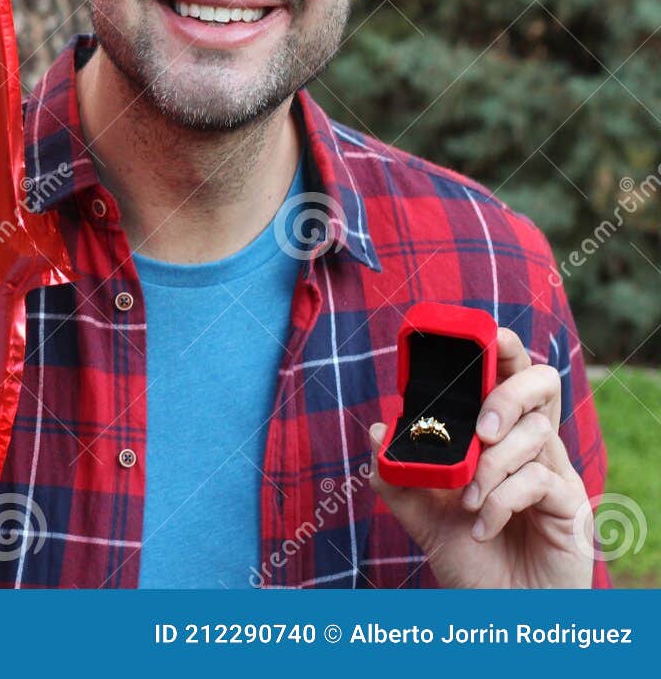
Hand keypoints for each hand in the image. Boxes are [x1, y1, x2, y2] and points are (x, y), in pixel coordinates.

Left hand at [368, 326, 595, 587]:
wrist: (497, 612)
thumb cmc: (467, 556)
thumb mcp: (419, 513)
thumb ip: (397, 473)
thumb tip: (377, 430)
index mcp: (499, 436)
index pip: (509, 375)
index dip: (501, 348)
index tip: (480, 335)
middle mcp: (533, 447)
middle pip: (542, 384)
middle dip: (507, 393)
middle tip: (478, 430)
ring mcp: (556, 474)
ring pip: (536, 434)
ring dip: (492, 465)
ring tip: (466, 500)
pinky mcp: (571, 507)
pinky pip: (540, 480)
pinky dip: (502, 499)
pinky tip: (483, 525)